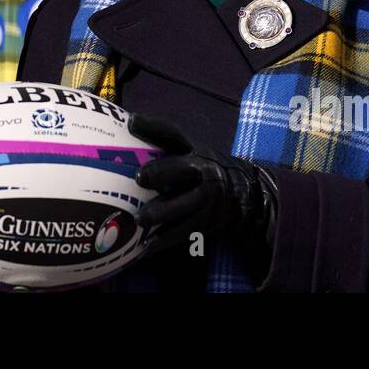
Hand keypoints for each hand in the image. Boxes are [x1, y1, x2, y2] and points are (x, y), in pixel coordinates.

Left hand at [130, 112, 278, 254]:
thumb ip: (160, 138)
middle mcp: (204, 170)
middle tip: (139, 177)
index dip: (153, 126)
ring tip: (140, 219)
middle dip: (161, 172)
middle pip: (182, 169)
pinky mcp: (207, 222)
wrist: (243, 192)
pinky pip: (184, 231)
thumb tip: (126, 122)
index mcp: (194, 149)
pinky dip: (164, 240)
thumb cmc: (201, 166)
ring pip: (184, 205)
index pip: (172, 133)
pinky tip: (145, 246)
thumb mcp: (189, 149)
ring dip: (161, 212)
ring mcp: (208, 198)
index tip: (132, 122)